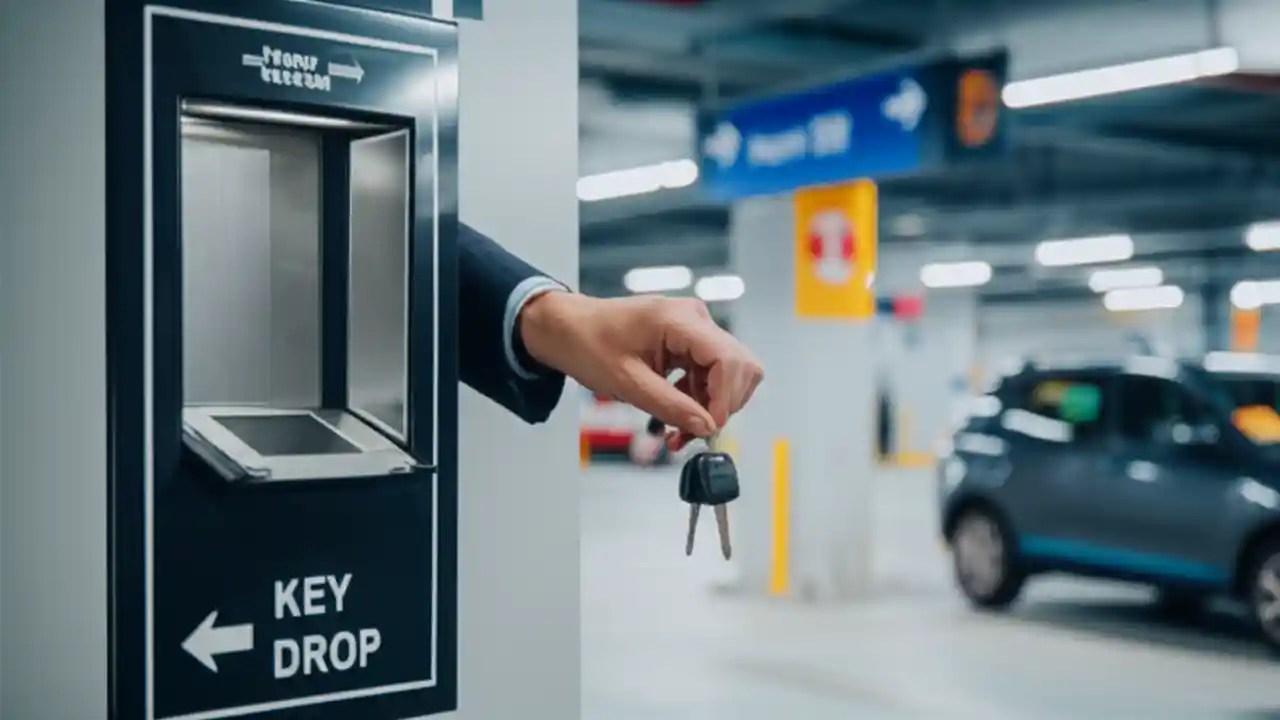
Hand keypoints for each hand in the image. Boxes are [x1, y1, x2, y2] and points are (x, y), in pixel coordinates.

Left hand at [519, 292, 763, 446]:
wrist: (568, 329)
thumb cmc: (588, 344)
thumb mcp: (627, 383)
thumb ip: (670, 406)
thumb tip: (707, 427)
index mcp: (680, 320)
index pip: (728, 359)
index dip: (726, 398)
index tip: (709, 427)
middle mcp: (695, 319)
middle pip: (738, 366)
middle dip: (722, 405)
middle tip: (693, 433)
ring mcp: (693, 329)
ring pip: (726, 375)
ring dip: (710, 407)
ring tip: (679, 433)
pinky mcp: (688, 342)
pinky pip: (709, 374)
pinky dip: (699, 400)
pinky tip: (676, 417)